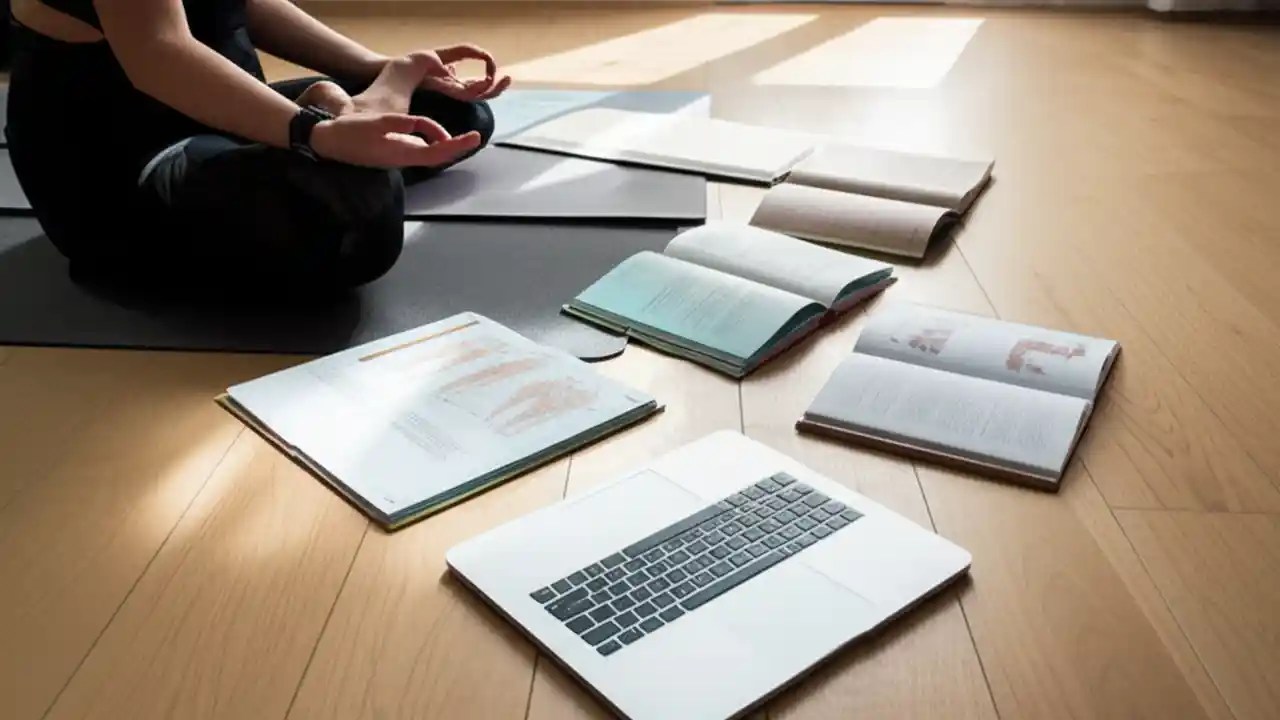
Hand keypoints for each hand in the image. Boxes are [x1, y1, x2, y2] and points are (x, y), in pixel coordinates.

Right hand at [310, 112, 480, 168]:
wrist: (327, 142)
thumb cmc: (348, 132)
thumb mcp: (374, 123)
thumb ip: (398, 124)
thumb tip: (418, 123)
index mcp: (402, 152)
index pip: (437, 152)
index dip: (457, 146)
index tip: (475, 137)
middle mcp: (404, 157)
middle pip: (438, 155)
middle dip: (458, 147)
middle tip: (476, 137)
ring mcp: (399, 156)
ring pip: (430, 152)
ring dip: (447, 145)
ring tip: (462, 136)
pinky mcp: (394, 151)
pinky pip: (420, 149)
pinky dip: (432, 141)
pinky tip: (436, 135)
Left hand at [417, 45, 511, 100]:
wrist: (398, 67)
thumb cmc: (417, 63)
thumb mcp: (446, 54)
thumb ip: (465, 52)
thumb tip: (484, 54)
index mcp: (456, 85)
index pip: (479, 87)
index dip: (491, 79)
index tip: (493, 65)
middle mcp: (456, 92)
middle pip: (483, 95)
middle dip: (498, 88)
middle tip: (508, 79)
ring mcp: (452, 93)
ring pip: (479, 96)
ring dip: (494, 88)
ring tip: (503, 79)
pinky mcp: (447, 92)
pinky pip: (469, 93)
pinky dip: (481, 86)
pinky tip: (487, 78)